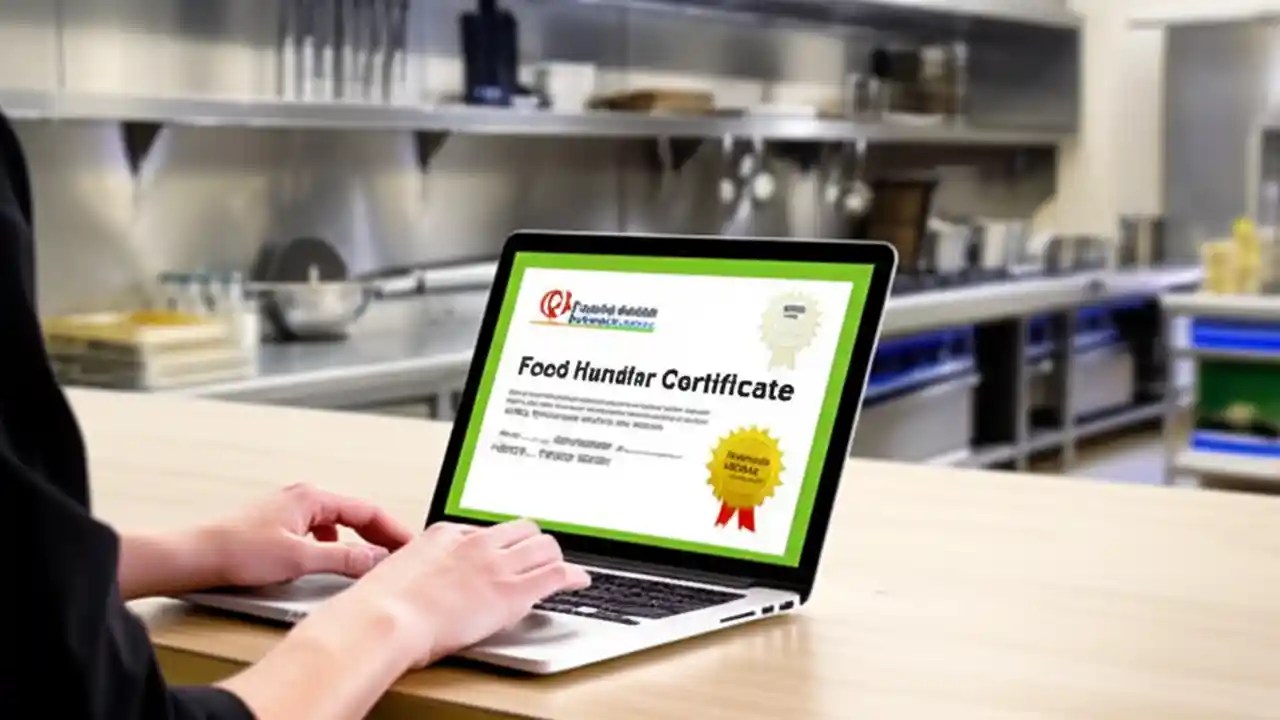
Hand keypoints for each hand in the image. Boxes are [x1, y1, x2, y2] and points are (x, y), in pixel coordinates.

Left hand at [204, 483, 414, 587]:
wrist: (195, 557)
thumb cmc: (237, 551)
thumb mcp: (300, 559)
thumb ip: (344, 559)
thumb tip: (375, 558)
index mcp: (312, 498)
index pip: (367, 510)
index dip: (392, 530)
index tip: (410, 546)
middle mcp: (302, 498)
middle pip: (354, 514)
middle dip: (378, 534)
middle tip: (397, 555)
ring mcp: (288, 511)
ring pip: (336, 524)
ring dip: (355, 540)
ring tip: (368, 561)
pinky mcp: (277, 526)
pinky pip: (318, 532)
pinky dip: (332, 545)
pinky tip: (328, 562)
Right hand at [305, 519, 590, 667]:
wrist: (386, 619)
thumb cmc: (382, 606)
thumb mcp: (400, 572)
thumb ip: (421, 569)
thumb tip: (423, 581)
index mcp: (446, 534)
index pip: (486, 531)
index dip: (501, 545)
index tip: (504, 554)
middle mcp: (476, 543)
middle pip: (523, 529)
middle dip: (533, 543)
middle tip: (539, 556)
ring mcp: (496, 564)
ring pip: (544, 546)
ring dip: (554, 557)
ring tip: (558, 567)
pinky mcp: (512, 591)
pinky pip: (555, 575)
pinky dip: (572, 576)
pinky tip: (579, 580)